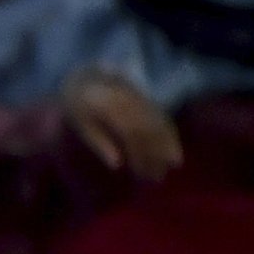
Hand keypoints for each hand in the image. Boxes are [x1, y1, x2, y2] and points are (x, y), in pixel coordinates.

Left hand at [62, 73, 182, 180]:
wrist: (85, 76)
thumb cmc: (79, 106)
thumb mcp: (80, 124)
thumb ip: (98, 142)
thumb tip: (116, 165)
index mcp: (108, 105)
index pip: (130, 132)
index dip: (138, 154)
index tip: (142, 174)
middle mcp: (128, 98)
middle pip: (147, 128)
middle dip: (155, 154)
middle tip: (158, 176)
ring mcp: (139, 96)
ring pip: (159, 121)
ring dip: (168, 144)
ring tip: (173, 166)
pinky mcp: (146, 97)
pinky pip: (163, 115)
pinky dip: (171, 132)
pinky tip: (175, 149)